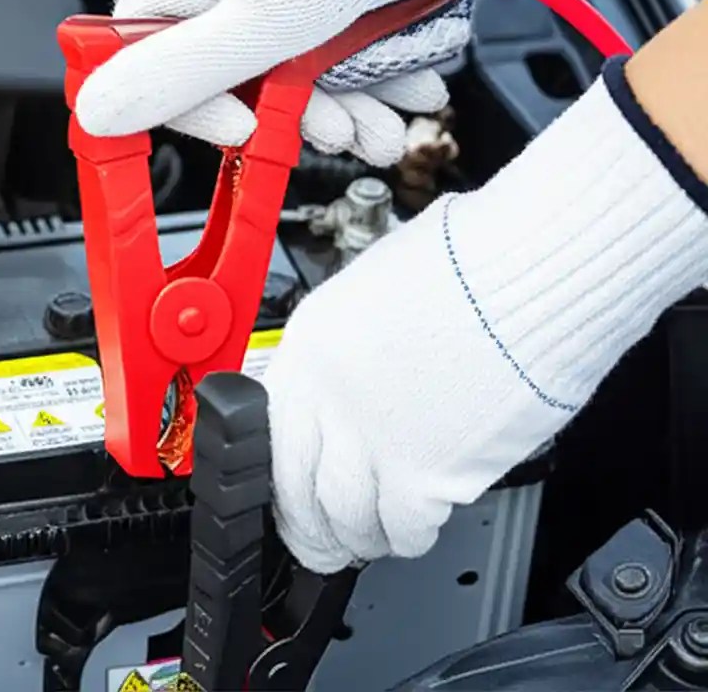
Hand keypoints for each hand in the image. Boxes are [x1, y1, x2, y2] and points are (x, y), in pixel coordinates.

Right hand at [74, 0, 472, 165]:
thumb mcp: (272, 16)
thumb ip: (183, 70)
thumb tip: (95, 112)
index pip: (144, 65)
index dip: (194, 112)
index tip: (245, 135)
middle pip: (235, 78)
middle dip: (298, 120)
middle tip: (339, 134)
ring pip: (298, 71)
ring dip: (351, 110)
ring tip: (390, 124)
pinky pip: (344, 50)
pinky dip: (378, 79)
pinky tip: (409, 90)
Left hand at [262, 195, 576, 572]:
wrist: (535, 269)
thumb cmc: (473, 261)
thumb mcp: (373, 291)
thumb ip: (348, 347)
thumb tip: (347, 381)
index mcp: (309, 346)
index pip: (268, 434)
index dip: (280, 478)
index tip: (290, 495)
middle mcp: (328, 395)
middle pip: (297, 488)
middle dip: (309, 526)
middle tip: (323, 542)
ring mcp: (372, 437)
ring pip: (345, 517)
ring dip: (360, 536)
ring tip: (376, 537)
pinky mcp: (425, 470)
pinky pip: (403, 527)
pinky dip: (410, 536)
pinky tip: (420, 527)